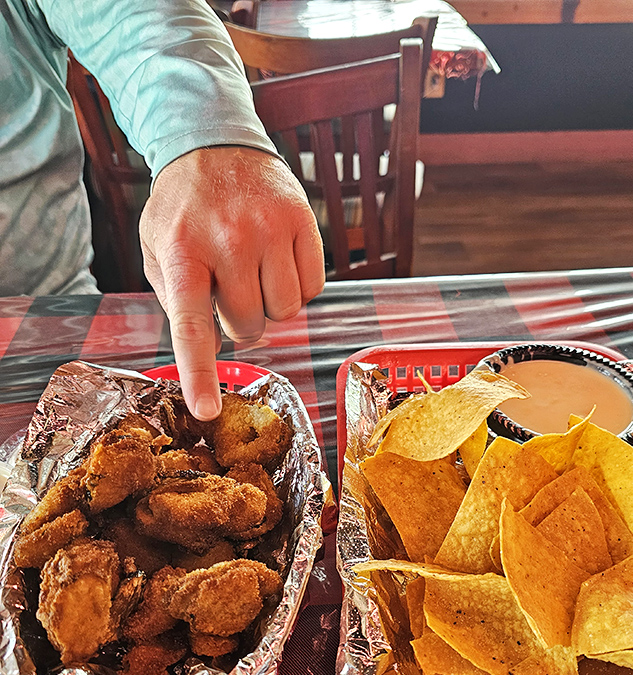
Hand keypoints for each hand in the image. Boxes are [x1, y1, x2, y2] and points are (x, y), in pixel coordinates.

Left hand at [139, 145, 324, 420]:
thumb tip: (212, 347)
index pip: (191, 325)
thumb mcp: (157, 249)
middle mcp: (228, 240)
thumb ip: (177, 299)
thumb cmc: (184, 210)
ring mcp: (269, 229)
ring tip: (254, 274)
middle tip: (230, 292)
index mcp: (182, 252)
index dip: (199, 373)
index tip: (206, 411)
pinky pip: (313, 288)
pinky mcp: (302, 221)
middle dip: (241, 322)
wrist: (215, 143)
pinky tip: (278, 262)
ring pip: (285, 312)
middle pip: (249, 326)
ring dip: (271, 306)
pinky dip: (297, 288)